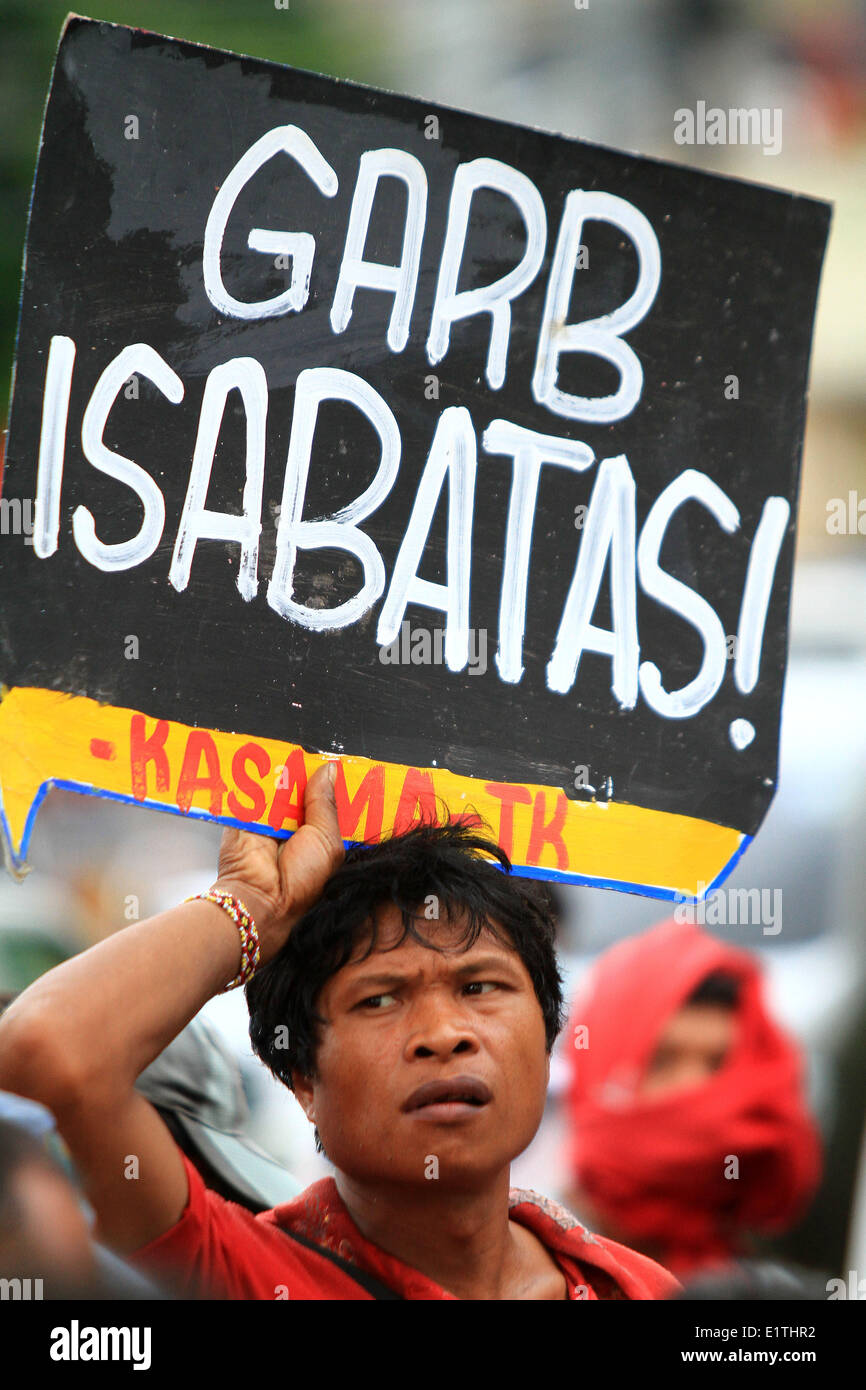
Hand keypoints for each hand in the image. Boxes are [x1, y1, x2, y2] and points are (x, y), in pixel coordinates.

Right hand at [209, 760, 344, 965]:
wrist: (258, 899)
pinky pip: (250, 787)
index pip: (330, 800)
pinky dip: (257, 777)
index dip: (337, 782)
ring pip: (278, 783)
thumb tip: (328, 770)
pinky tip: (266, 764)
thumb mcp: (327, 840)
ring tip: (290, 758)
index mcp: (319, 835)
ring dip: (282, 772)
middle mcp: (295, 825)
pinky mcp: (242, 814)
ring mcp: (268, 818)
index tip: (344, 761)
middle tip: (316, 754)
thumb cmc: (300, 881)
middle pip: (304, 787)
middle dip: (309, 772)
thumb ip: (325, 802)